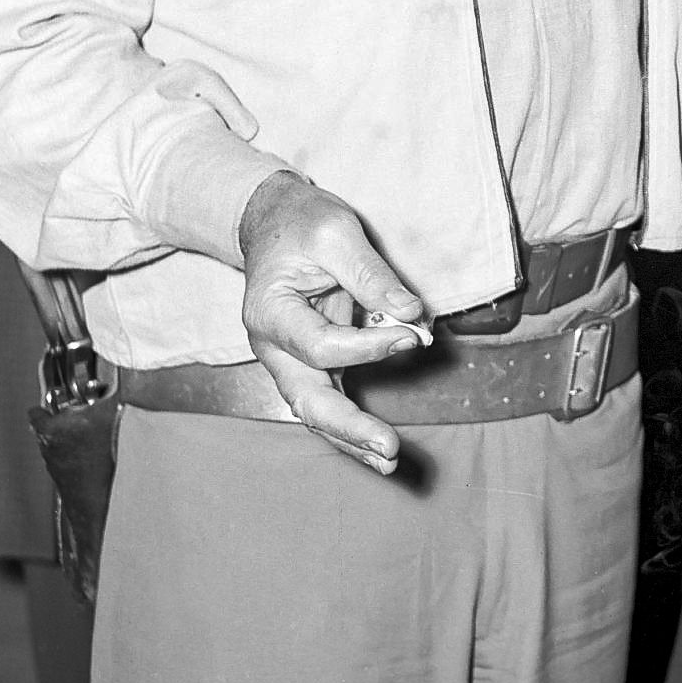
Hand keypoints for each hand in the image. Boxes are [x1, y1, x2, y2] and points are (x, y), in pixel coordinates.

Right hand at [237, 170, 427, 473]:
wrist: (275, 221)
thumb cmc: (304, 223)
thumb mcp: (338, 235)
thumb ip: (372, 277)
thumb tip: (411, 316)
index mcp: (270, 313)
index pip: (321, 346)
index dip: (370, 346)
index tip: (410, 333)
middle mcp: (273, 346)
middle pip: (307, 399)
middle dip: (349, 427)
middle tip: (390, 448)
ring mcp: (289, 359)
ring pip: (316, 410)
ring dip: (351, 437)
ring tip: (389, 460)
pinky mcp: (311, 361)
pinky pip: (329, 398)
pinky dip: (352, 423)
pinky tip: (378, 448)